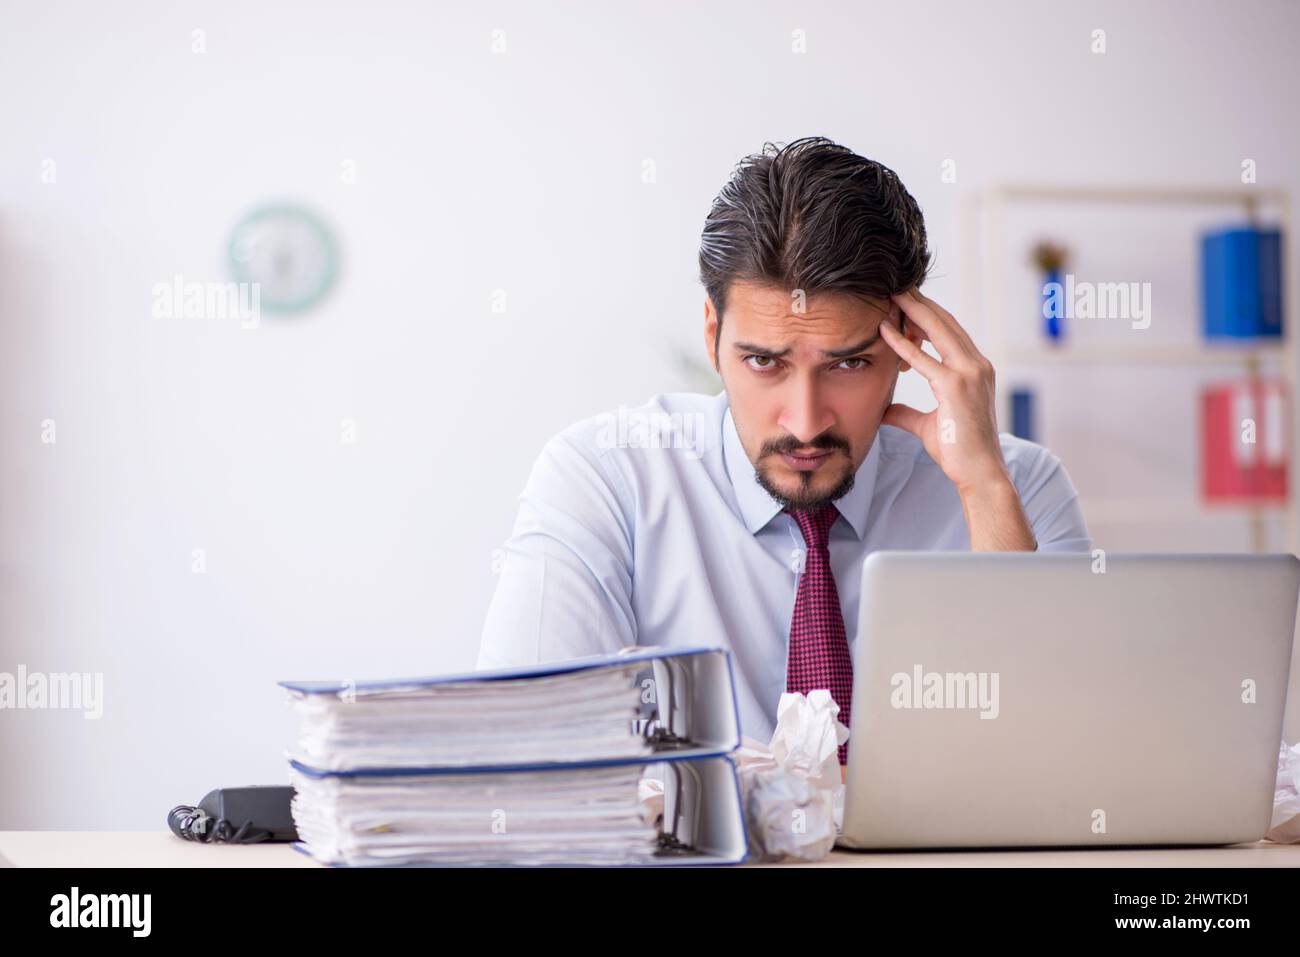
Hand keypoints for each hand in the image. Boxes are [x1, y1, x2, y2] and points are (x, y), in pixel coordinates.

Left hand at [879, 289, 1009, 495]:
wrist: (979, 472)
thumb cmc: (957, 450)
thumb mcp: (926, 425)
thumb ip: (905, 413)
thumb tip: (884, 410)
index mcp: (976, 369)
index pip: (950, 332)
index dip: (928, 315)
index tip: (907, 302)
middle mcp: (976, 365)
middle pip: (945, 322)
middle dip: (920, 302)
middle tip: (897, 285)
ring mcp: (970, 374)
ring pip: (938, 330)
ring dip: (912, 310)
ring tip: (890, 294)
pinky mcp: (956, 387)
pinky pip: (923, 359)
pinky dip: (902, 344)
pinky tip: (884, 331)